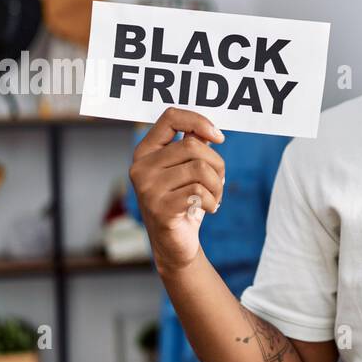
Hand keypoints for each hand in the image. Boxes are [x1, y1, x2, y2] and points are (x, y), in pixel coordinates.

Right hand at [128, 108, 225, 273]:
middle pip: (193, 146)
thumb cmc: (183, 201)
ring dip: (218, 185)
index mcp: (145, 152)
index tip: (218, 137)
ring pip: (200, 170)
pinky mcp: (159, 209)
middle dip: (217, 164)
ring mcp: (147, 189)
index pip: (170, 118)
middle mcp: (140, 167)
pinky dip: (213, 201)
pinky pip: (200, 192)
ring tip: (215, 196)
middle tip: (220, 181)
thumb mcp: (187, 170)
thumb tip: (209, 130)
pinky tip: (210, 208)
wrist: (175, 243)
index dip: (199, 121)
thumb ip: (193, 146)